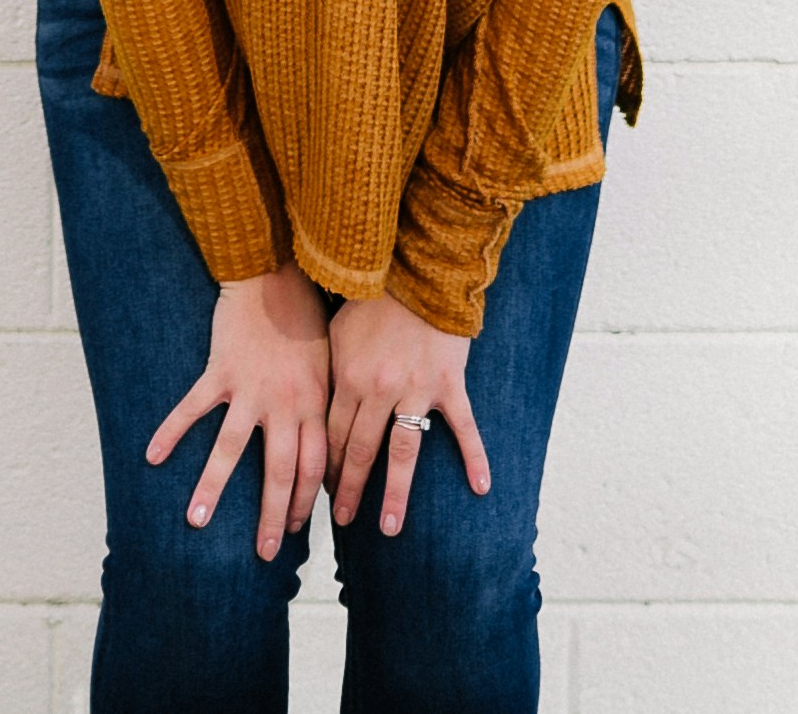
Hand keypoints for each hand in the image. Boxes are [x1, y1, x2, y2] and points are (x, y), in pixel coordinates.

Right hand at [146, 265, 332, 559]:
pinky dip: (171, 432)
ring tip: (195, 522)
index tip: (299, 531)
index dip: (307, 501)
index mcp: (314, 402)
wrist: (275, 271)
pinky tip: (151, 456)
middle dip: (274, 517)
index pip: (315, 466)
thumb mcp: (327, 364)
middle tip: (265, 553)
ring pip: (231, 451)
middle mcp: (284, 402)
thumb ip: (321, 406)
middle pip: (281, 472)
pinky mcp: (220, 370)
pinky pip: (192, 409)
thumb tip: (326, 451)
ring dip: (212, 489)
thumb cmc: (305, 318)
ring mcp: (250, 388)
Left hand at [327, 287, 489, 536]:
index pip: (334, 436)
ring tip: (390, 527)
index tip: (323, 493)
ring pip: (404, 452)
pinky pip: (464, 427)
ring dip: (396, 493)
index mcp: (350, 378)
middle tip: (343, 521)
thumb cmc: (374, 303)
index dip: (328, 467)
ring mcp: (417, 389)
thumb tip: (316, 411)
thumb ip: (330, 373)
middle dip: (350, 490)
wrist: (419, 271)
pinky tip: (481, 488)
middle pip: (361, 452)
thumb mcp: (339, 334)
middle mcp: (381, 389)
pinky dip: (475, 457)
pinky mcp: (449, 383)